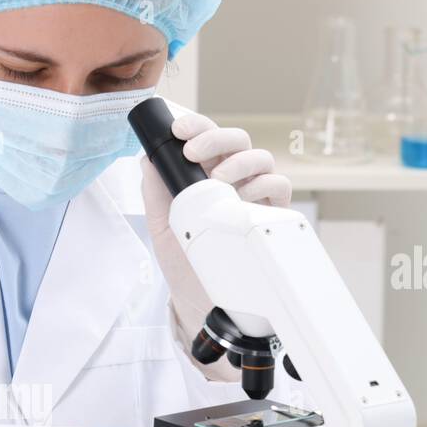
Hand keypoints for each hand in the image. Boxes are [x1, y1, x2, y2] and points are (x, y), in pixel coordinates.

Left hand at [141, 114, 291, 375]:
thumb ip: (155, 190)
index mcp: (206, 174)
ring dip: (238, 161)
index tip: (178, 131)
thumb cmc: (184, 261)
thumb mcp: (161, 224)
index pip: (206, 138)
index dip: (196, 126)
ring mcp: (255, 195)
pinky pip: (279, 185)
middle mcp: (234, 180)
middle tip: (193, 153)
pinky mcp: (272, 215)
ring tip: (217, 180)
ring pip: (260, 157)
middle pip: (236, 140)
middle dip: (215, 137)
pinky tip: (243, 197)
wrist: (201, 301)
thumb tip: (147, 157)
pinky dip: (263, 184)